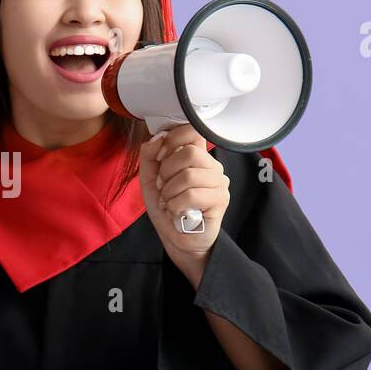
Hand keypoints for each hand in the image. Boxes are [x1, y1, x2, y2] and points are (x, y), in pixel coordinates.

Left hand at [138, 122, 229, 268]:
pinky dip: (176, 205)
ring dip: (169, 192)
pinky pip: (192, 195)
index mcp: (196, 156)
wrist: (177, 238)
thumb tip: (157, 137)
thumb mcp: (150, 179)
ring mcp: (219, 182)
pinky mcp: (221, 200)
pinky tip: (177, 211)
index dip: (171, 141)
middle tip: (163, 187)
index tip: (159, 159)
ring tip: (169, 202)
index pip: (191, 130)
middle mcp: (211, 166)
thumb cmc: (167, 207)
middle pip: (189, 152)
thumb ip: (149, 156)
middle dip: (167, 172)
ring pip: (189, 175)